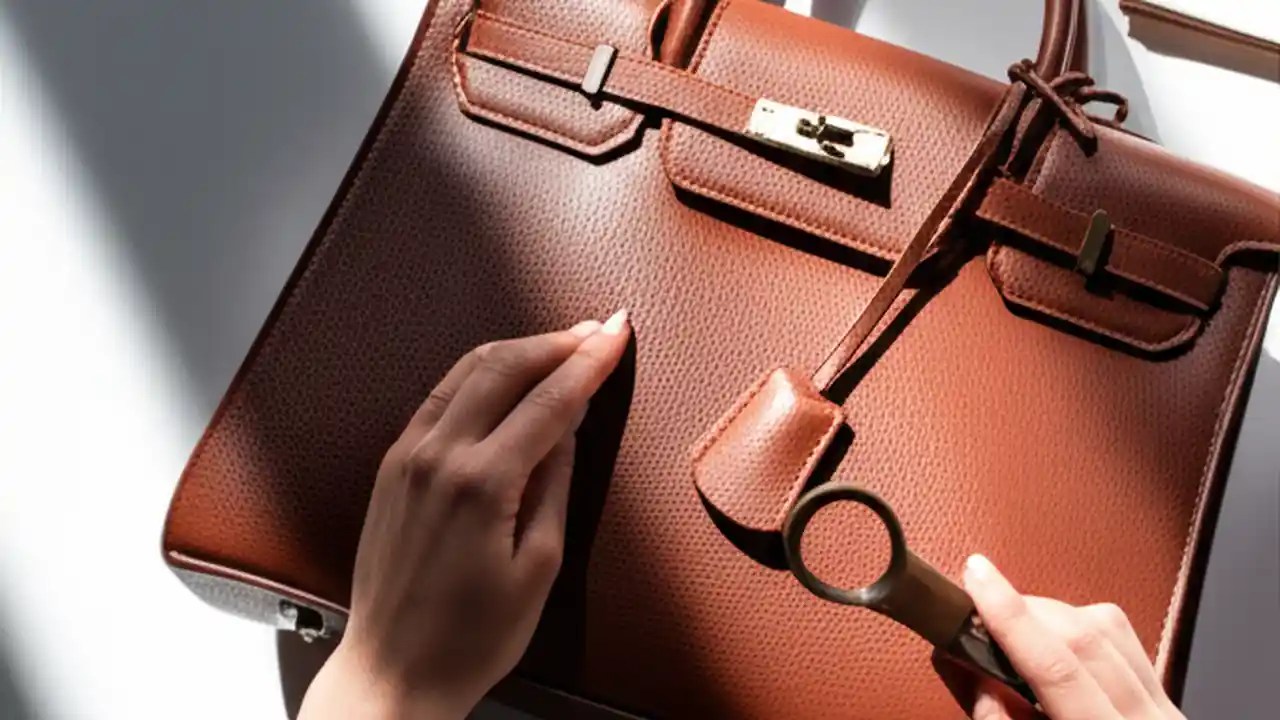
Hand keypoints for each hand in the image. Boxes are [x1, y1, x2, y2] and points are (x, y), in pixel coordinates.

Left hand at [299, 311, 631, 719]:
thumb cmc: (470, 638)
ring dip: (517, 349)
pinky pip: (438, 397)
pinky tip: (503, 375)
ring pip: (465, 371)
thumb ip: (555, 486)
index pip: (550, 399)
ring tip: (559, 344)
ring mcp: (407, 456)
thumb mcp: (539, 567)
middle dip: (556, 342)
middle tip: (597, 331)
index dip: (590, 361)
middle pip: (504, 367)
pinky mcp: (391, 466)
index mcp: (481, 483)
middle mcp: (437, 456)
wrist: (391, 672)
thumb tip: (569, 427)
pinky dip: (478, 374)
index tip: (618, 334)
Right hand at [938, 554, 1185, 719]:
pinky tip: (1055, 642)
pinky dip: (1081, 626)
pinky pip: (1125, 639)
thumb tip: (969, 672)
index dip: (1011, 616)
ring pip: (1107, 627)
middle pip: (1083, 637)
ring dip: (1049, 616)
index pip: (1057, 667)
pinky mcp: (1167, 700)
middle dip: (1022, 611)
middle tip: (974, 606)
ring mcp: (1166, 710)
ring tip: (1010, 630)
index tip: (976, 575)